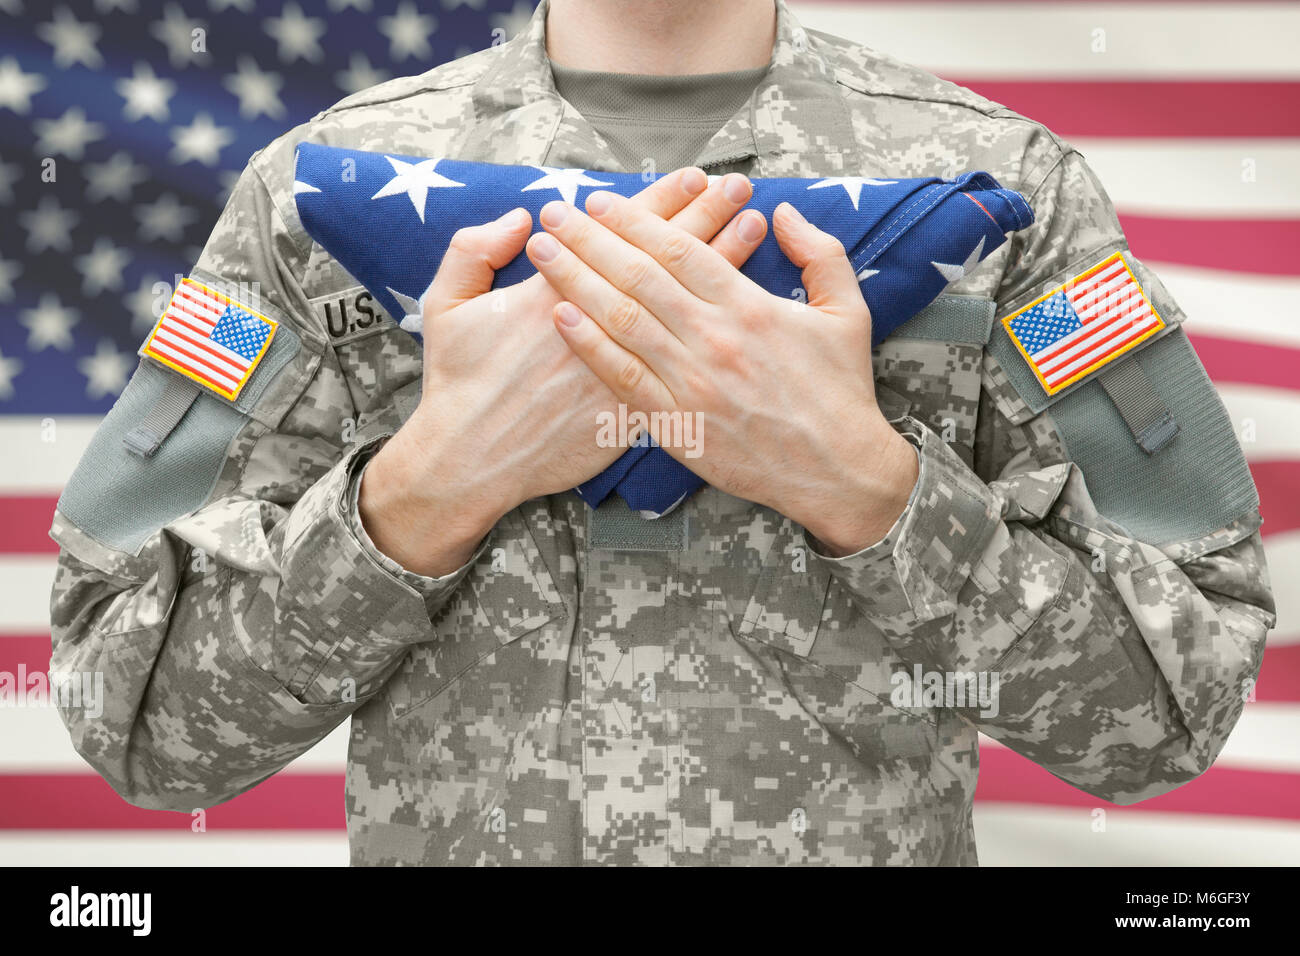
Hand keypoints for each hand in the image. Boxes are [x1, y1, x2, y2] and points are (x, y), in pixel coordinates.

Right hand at [359, 168, 767, 575]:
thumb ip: (474, 250)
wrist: (474, 459)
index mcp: (558, 290)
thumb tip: (519, 217)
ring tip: (754, 223)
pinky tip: (744, 304)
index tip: (693, 176)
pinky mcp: (637, 406)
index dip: (660, 201)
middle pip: (666, 258)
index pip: (623, 233)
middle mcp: (601, 322)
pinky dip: (715, 328)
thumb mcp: (447, 304)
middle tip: (738, 185)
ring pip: (686, 303)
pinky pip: (689, 360)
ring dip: (722, 260)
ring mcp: (624, 366)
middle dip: (706, 216)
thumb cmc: (458, 382)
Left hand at [529, 192, 918, 555]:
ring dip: (576, 280)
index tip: (598, 201)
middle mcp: (715, 338)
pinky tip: (561, 317)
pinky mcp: (678, 423)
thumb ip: (819, 253)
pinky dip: (589, 345)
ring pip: (622, 319)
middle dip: (588, 239)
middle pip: (638, 276)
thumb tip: (783, 211)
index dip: (634, 220)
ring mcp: (692, 382)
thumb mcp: (848, 310)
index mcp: (751, 307)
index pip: (679, 250)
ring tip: (542, 251)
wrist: (837, 471)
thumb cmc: (842, 390)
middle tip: (554, 212)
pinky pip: (622, 378)